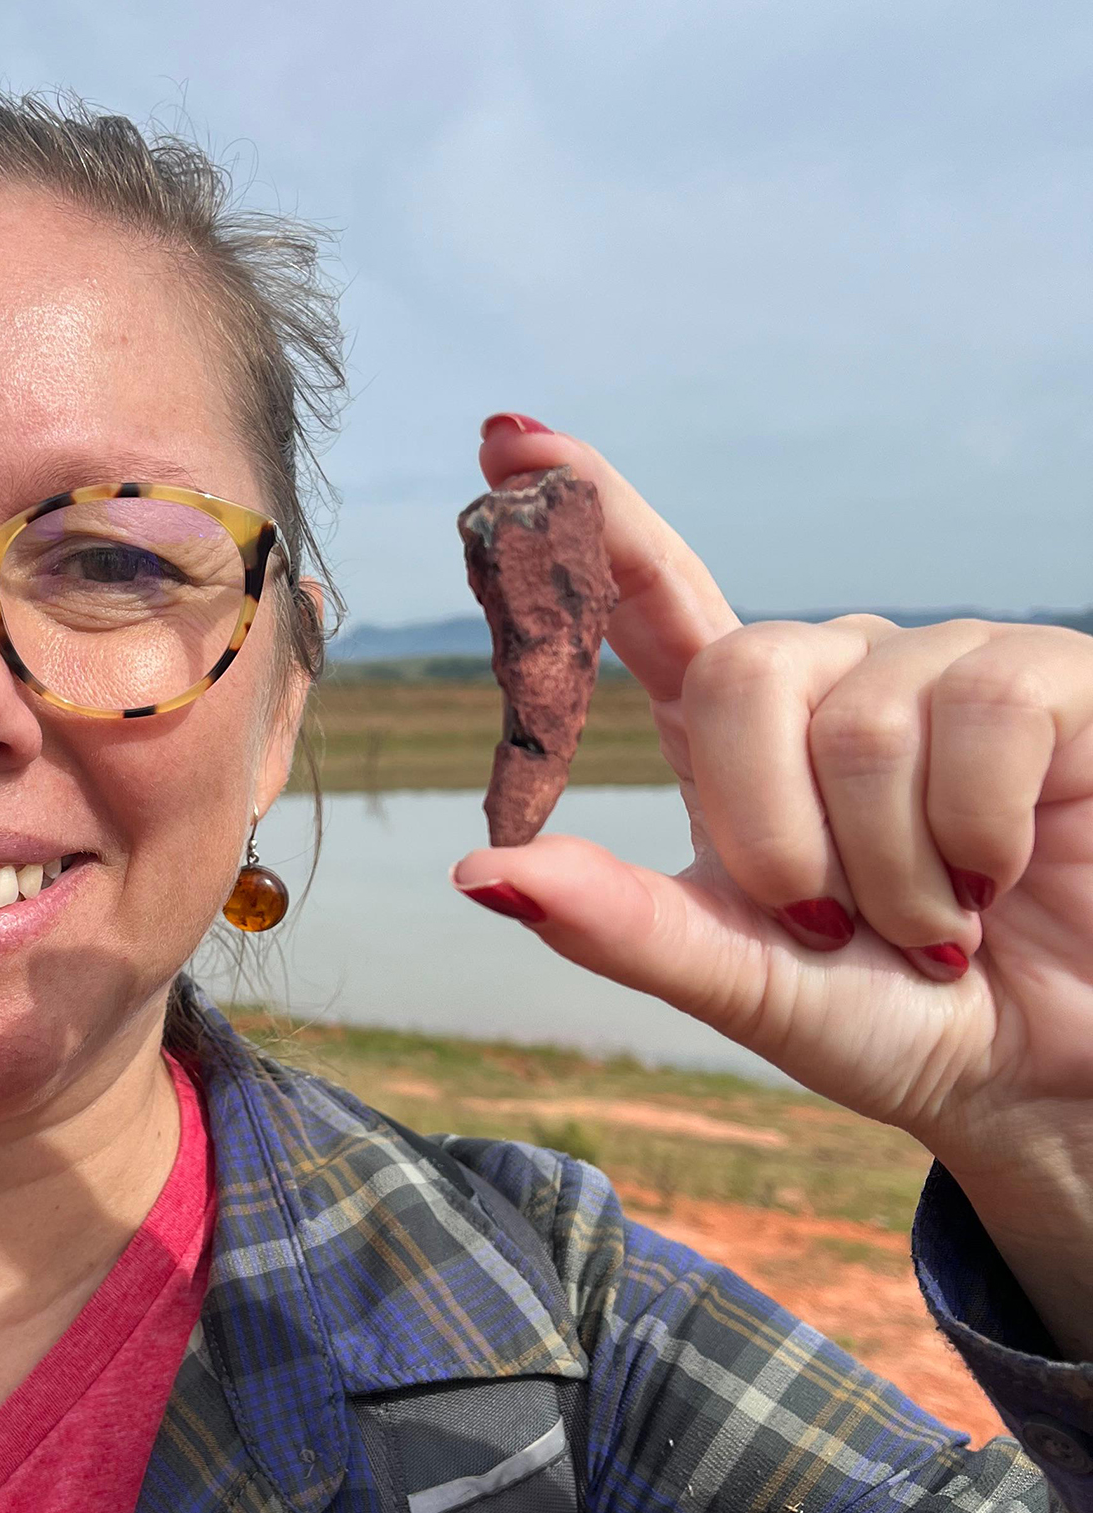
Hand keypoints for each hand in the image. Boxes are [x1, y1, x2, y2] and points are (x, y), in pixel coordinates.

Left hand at [453, 422, 1092, 1347]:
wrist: (1052, 1073)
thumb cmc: (902, 1021)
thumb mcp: (748, 984)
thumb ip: (621, 927)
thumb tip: (476, 873)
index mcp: (745, 736)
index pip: (652, 600)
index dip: (590, 516)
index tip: (505, 438)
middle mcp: (838, 680)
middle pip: (744, 672)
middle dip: (775, 833)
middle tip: (835, 925)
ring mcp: (946, 669)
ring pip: (863, 722)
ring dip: (890, 868)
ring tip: (941, 922)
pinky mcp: (1055, 679)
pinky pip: (983, 712)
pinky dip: (978, 832)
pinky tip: (1004, 873)